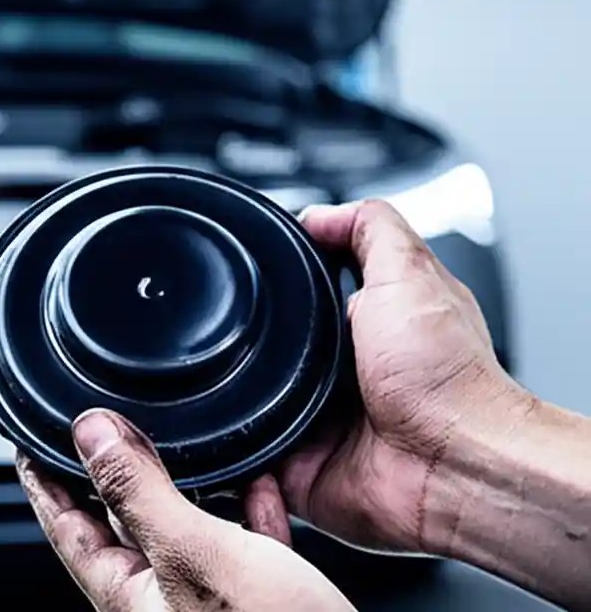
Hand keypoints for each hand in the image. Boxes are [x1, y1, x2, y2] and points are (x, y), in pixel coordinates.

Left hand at [18, 409, 354, 610]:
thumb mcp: (195, 554)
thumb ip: (139, 493)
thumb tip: (89, 433)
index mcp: (129, 598)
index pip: (65, 528)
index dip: (43, 481)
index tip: (28, 442)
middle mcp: (164, 602)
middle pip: (121, 526)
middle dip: (108, 475)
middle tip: (97, 428)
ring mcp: (212, 604)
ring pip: (184, 532)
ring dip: (179, 485)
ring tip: (169, 441)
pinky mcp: (262, 603)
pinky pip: (245, 546)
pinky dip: (247, 507)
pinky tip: (258, 484)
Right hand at [262, 200, 534, 553]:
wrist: (454, 467)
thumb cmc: (449, 382)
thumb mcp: (410, 274)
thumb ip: (370, 231)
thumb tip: (318, 215)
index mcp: (366, 329)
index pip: (300, 299)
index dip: (274, 291)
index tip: (246, 280)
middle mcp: (340, 378)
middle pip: (261, 352)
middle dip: (242, 352)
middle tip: (238, 347)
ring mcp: (316, 427)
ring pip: (244, 409)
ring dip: (235, 408)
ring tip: (243, 396)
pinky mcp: (299, 473)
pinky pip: (246, 467)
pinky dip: (239, 461)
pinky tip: (246, 442)